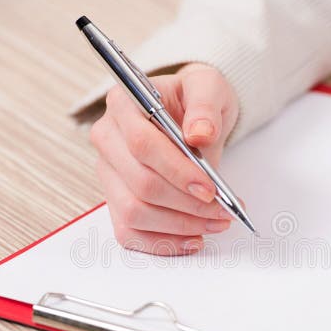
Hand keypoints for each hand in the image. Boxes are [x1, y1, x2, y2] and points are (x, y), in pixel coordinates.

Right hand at [90, 63, 238, 254]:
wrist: (192, 117)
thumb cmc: (196, 100)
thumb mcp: (209, 88)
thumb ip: (206, 106)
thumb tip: (199, 134)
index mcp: (122, 104)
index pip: (142, 144)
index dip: (177, 171)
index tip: (210, 189)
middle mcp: (107, 140)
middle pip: (139, 184)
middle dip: (186, 204)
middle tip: (222, 210)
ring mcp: (109, 174)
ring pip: (134, 213)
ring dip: (179, 226)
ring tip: (216, 222)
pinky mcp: (115, 200)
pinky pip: (130, 232)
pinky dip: (162, 242)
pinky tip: (193, 239)